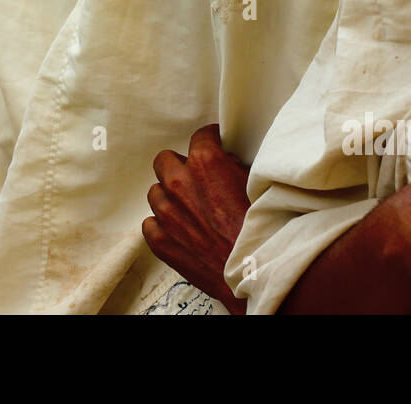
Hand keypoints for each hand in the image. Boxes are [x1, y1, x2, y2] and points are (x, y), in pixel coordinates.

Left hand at [142, 124, 249, 313]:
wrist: (255, 271)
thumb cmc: (260, 230)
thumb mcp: (255, 185)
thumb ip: (233, 168)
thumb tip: (225, 165)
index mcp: (205, 163)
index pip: (199, 137)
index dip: (209, 141)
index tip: (212, 146)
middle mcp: (179, 182)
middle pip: (165, 161)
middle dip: (180, 166)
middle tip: (195, 179)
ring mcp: (166, 212)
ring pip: (156, 192)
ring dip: (170, 197)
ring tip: (189, 210)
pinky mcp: (160, 239)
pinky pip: (150, 224)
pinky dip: (162, 225)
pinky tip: (180, 231)